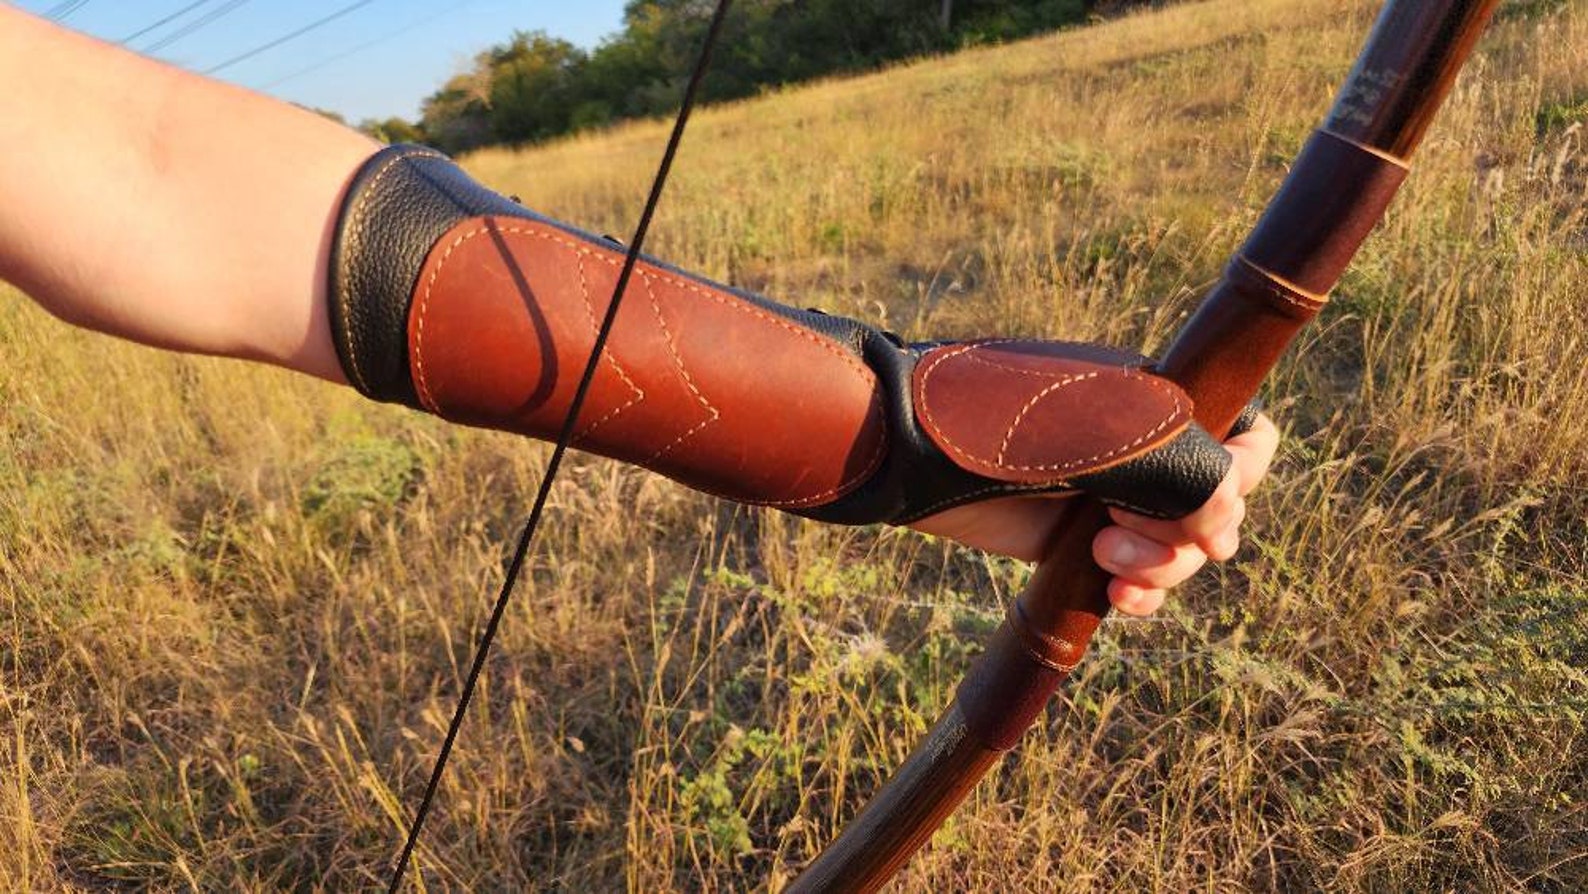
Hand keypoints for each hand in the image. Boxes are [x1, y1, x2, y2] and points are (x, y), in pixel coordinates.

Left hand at [909, 413, 1278, 615]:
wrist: (912, 452)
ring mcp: (1108, 496)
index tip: (1209, 501)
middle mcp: (1142, 448)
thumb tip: (1225, 533)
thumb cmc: (1008, 426)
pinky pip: (1137, 578)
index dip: (1244, 475)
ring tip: (1104, 557)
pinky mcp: (1073, 541)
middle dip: (1188, 532)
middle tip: (1122, 526)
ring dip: (1160, 566)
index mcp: (1159, 400)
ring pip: (1179, 550)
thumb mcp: (1114, 440)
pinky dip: (1141, 593)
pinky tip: (1117, 597)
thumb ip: (1188, 478)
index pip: (1246, 435)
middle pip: (1217, 507)